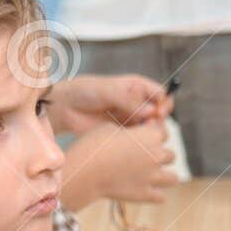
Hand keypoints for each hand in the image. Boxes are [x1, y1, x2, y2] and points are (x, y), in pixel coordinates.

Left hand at [48, 75, 172, 135]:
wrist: (65, 107)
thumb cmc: (85, 91)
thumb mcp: (108, 90)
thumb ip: (130, 100)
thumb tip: (151, 111)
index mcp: (138, 88)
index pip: (161, 95)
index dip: (164, 104)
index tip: (159, 113)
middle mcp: (138, 103)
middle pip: (160, 114)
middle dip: (158, 121)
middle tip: (148, 126)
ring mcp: (132, 119)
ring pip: (151, 128)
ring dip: (149, 132)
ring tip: (138, 134)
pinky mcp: (124, 133)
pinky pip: (138, 139)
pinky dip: (138, 142)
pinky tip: (130, 142)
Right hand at [62, 121, 179, 208]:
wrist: (85, 171)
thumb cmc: (93, 145)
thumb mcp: (109, 127)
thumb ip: (128, 130)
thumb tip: (132, 133)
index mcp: (150, 135)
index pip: (164, 132)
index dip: (154, 135)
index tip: (142, 139)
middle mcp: (157, 155)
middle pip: (171, 155)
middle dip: (160, 156)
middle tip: (144, 159)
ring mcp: (153, 176)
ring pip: (174, 178)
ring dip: (164, 176)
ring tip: (151, 177)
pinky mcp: (145, 194)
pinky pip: (161, 197)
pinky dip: (155, 195)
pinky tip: (143, 190)